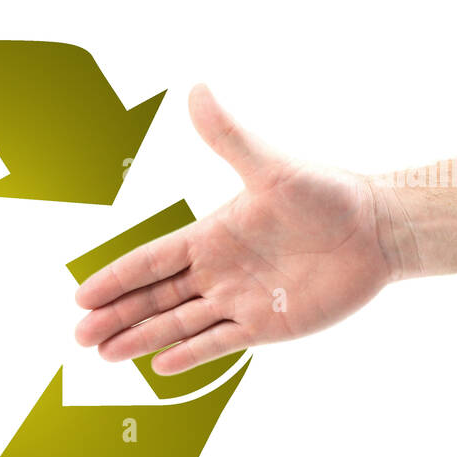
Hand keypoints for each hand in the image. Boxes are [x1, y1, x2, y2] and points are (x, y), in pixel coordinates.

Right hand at [75, 85, 393, 375]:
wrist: (378, 229)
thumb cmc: (328, 192)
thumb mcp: (271, 166)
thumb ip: (229, 136)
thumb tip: (197, 88)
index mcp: (210, 235)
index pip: (150, 261)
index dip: (116, 278)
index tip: (82, 295)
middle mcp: (218, 271)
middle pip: (154, 298)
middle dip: (116, 316)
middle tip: (78, 336)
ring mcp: (239, 301)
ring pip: (177, 324)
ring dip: (140, 338)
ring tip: (104, 355)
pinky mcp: (267, 326)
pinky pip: (219, 344)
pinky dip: (189, 356)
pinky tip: (160, 367)